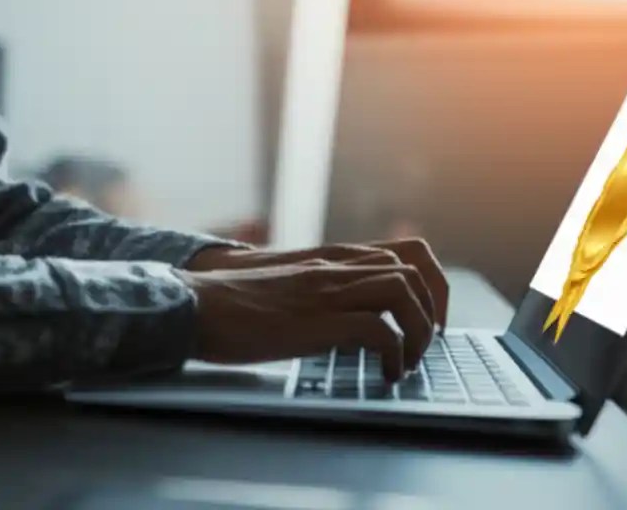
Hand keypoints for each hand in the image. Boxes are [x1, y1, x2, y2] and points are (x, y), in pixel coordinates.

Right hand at [178, 262, 433, 381]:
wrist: (195, 304)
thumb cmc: (232, 305)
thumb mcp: (288, 289)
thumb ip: (320, 294)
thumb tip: (348, 324)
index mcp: (330, 260)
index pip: (403, 252)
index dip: (430, 285)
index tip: (428, 319)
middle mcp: (334, 268)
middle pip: (412, 270)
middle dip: (431, 311)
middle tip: (424, 346)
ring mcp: (326, 292)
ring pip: (403, 292)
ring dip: (417, 331)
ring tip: (407, 362)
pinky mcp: (316, 321)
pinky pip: (378, 330)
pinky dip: (393, 353)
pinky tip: (383, 374)